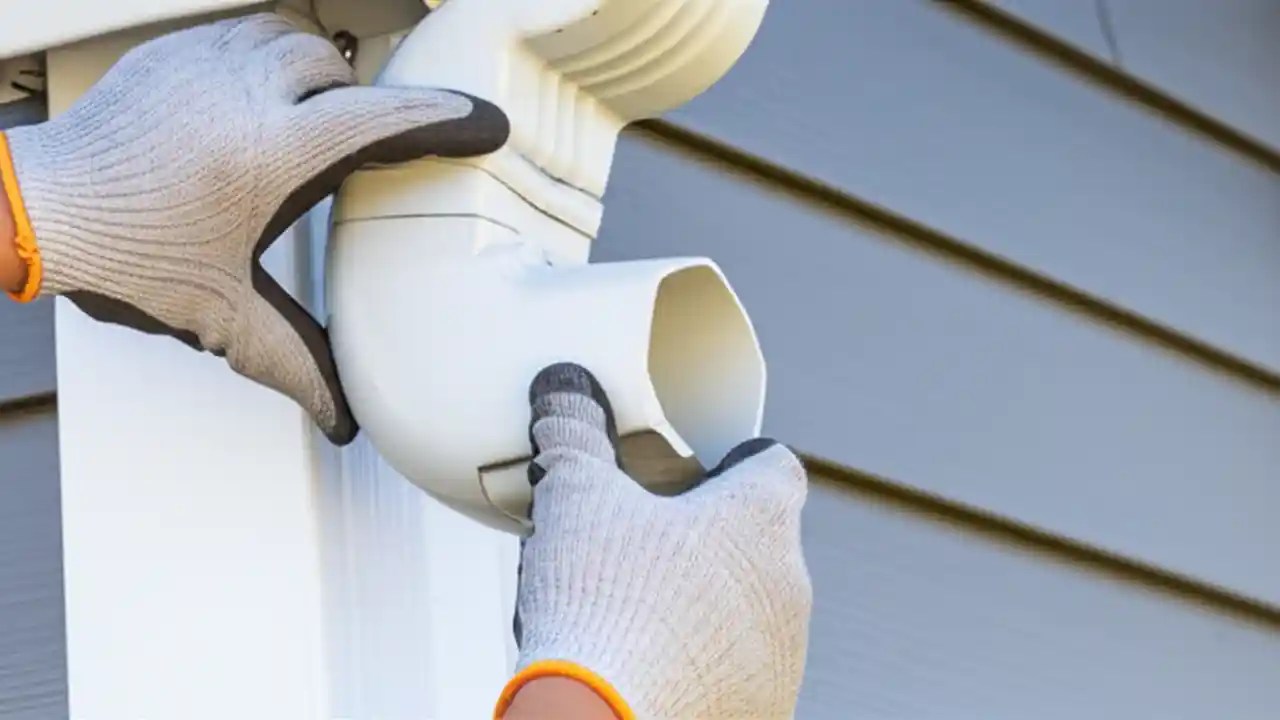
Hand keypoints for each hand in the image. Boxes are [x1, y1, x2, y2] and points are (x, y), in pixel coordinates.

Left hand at [0, 13, 507, 443]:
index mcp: (269, 156)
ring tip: (319, 117)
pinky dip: (271, 56)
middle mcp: (242, 95)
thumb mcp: (221, 317)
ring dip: (319, 73)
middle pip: (341, 72)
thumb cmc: (123, 257)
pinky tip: (264, 97)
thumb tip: (342, 417)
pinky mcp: (171, 54)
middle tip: (377, 140)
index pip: (382, 121)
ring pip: (295, 37)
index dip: (445, 118)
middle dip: (367, 103)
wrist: (36, 212)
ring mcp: (203, 64)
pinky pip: (245, 30)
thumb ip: (295, 362)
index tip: (484, 122)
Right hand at [499, 363, 812, 719]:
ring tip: (638, 615)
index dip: (736, 463)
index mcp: (758, 519)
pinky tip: (650, 667)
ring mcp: (782, 657)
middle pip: (758, 543)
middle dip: (706, 542)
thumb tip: (565, 391)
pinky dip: (703, 665)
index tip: (698, 474)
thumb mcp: (575, 499)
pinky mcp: (765, 709)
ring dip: (707, 606)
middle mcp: (788, 587)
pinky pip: (739, 672)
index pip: (775, 466)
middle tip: (644, 548)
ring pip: (751, 612)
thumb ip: (575, 435)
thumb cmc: (603, 606)